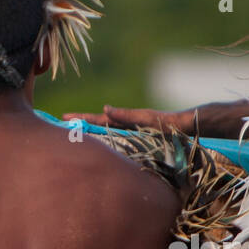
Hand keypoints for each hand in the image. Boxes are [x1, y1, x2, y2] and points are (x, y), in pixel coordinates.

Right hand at [61, 106, 196, 132]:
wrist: (185, 126)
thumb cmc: (166, 123)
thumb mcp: (145, 118)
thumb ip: (125, 115)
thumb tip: (104, 108)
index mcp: (124, 119)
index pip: (98, 119)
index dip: (81, 119)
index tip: (64, 117)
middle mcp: (125, 123)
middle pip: (98, 122)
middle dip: (81, 122)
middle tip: (63, 120)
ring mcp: (131, 129)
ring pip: (106, 128)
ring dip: (91, 129)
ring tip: (76, 130)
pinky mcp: (138, 135)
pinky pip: (116, 135)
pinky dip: (105, 136)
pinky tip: (103, 140)